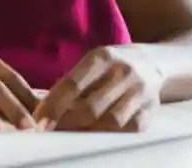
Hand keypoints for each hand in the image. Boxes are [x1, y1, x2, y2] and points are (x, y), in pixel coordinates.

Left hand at [33, 46, 162, 131]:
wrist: (152, 63)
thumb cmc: (110, 66)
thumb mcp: (90, 64)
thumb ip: (70, 82)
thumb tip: (39, 105)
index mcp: (102, 57)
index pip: (72, 84)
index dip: (53, 105)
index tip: (39, 121)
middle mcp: (122, 72)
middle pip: (90, 107)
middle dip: (68, 122)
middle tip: (53, 130)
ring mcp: (139, 91)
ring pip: (110, 122)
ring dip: (89, 130)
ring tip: (76, 131)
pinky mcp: (151, 109)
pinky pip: (129, 129)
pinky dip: (111, 134)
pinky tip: (101, 131)